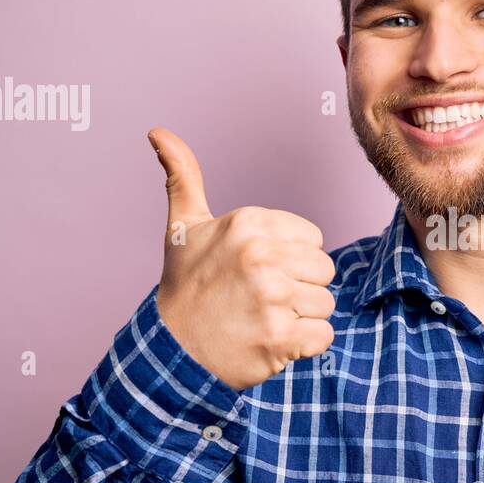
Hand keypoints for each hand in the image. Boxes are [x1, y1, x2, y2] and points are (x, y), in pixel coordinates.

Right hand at [147, 128, 335, 390]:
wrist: (171, 351)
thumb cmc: (185, 285)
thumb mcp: (184, 225)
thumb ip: (184, 175)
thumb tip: (158, 132)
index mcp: (249, 223)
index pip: (313, 239)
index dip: (290, 258)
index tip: (256, 271)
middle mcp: (262, 256)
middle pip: (324, 270)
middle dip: (299, 287)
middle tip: (260, 298)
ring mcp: (273, 299)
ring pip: (325, 304)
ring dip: (300, 317)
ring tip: (263, 318)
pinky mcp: (281, 338)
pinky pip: (324, 336)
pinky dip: (303, 345)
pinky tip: (272, 340)